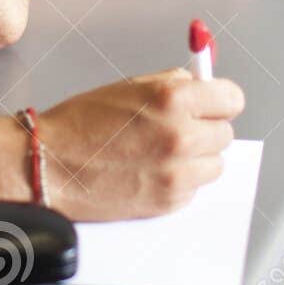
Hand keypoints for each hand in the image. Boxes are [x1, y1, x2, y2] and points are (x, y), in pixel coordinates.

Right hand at [39, 69, 244, 220]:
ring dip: (197, 158)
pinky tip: (151, 170)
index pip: (231, 98)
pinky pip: (195, 188)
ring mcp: (178, 172)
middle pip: (226, 133)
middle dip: (206, 129)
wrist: (51, 165)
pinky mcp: (170, 201)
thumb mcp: (127, 87)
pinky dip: (180, 180)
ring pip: (215, 164)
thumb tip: (201, 83)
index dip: (220, 100)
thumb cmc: (80, 124)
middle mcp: (181, 135)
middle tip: (179, 129)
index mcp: (172, 99)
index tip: (213, 103)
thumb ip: (170, 84)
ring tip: (162, 152)